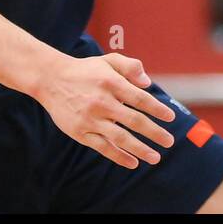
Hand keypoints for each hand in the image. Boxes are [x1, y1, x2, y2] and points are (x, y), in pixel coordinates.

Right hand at [34, 53, 176, 168]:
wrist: (51, 79)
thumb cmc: (86, 70)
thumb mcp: (109, 60)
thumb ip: (131, 67)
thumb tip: (148, 83)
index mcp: (112, 83)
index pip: (140, 99)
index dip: (157, 109)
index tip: (171, 118)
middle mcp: (102, 102)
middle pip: (134, 121)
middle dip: (154, 132)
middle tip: (170, 141)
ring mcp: (90, 119)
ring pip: (120, 138)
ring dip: (140, 149)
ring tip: (155, 157)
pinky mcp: (79, 132)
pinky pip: (102, 147)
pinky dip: (119, 157)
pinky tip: (133, 163)